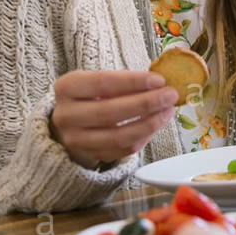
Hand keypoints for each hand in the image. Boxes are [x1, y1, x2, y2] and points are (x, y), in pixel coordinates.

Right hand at [48, 69, 177, 167]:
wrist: (73, 119)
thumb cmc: (93, 93)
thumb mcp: (101, 79)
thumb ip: (125, 81)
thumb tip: (161, 84)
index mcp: (66, 88)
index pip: (102, 83)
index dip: (133, 82)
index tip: (159, 80)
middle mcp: (65, 115)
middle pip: (109, 112)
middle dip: (146, 103)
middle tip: (170, 96)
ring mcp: (76, 139)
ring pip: (118, 136)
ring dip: (150, 123)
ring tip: (168, 111)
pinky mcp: (91, 155)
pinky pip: (123, 149)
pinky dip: (145, 137)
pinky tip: (157, 123)